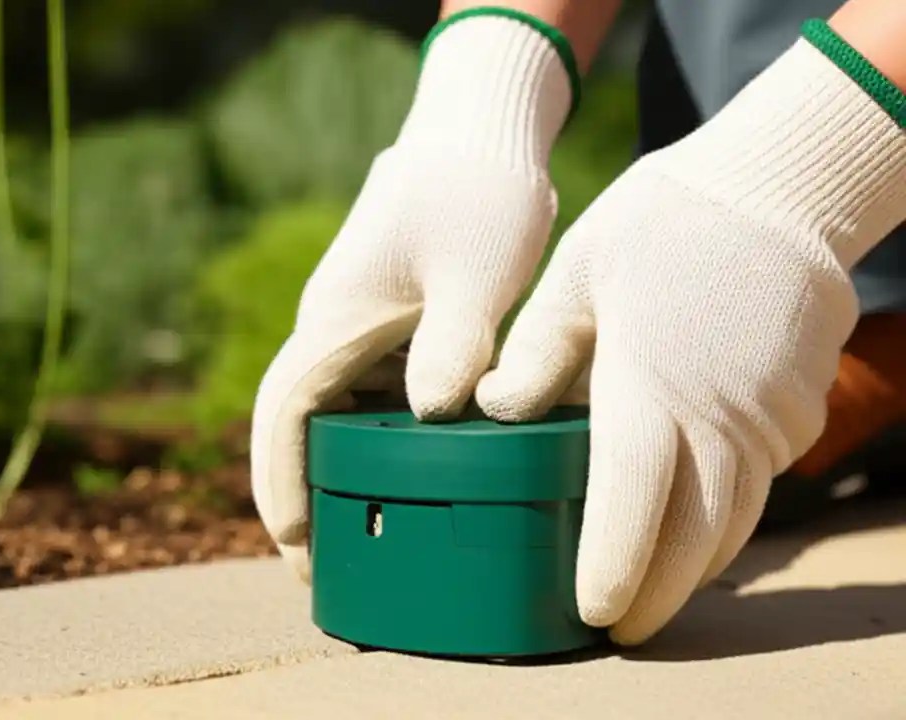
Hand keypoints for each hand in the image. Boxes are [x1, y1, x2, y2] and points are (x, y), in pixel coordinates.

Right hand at [251, 13, 574, 579]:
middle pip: (298, 426)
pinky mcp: (390, 327)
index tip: (294, 544)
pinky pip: (374, 398)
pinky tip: (415, 478)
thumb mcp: (476, 269)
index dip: (281, 483)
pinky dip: (382, 444)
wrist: (474, 135)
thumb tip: (434, 414)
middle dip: (304, 496)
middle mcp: (335, 329)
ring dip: (340, 474)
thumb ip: (454, 340)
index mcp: (337, 319)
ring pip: (334, 416)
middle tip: (329, 572)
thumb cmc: (475, 192)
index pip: (286, 414)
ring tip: (369, 542)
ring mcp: (360, 329)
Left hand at [477, 34, 905, 643]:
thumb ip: (537, 353)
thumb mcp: (577, 274)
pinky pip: (760, 486)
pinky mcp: (795, 411)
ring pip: (735, 522)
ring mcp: (768, 418)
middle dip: (656, 594)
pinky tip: (689, 525)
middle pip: (694, 539)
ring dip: (693, 568)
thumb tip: (488, 410)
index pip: (632, 503)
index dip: (613, 566)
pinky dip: (725, 521)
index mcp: (651, 385)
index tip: (592, 612)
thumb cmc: (662, 224)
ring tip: (648, 592)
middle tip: (617, 627)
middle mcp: (719, 416)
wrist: (778, 188)